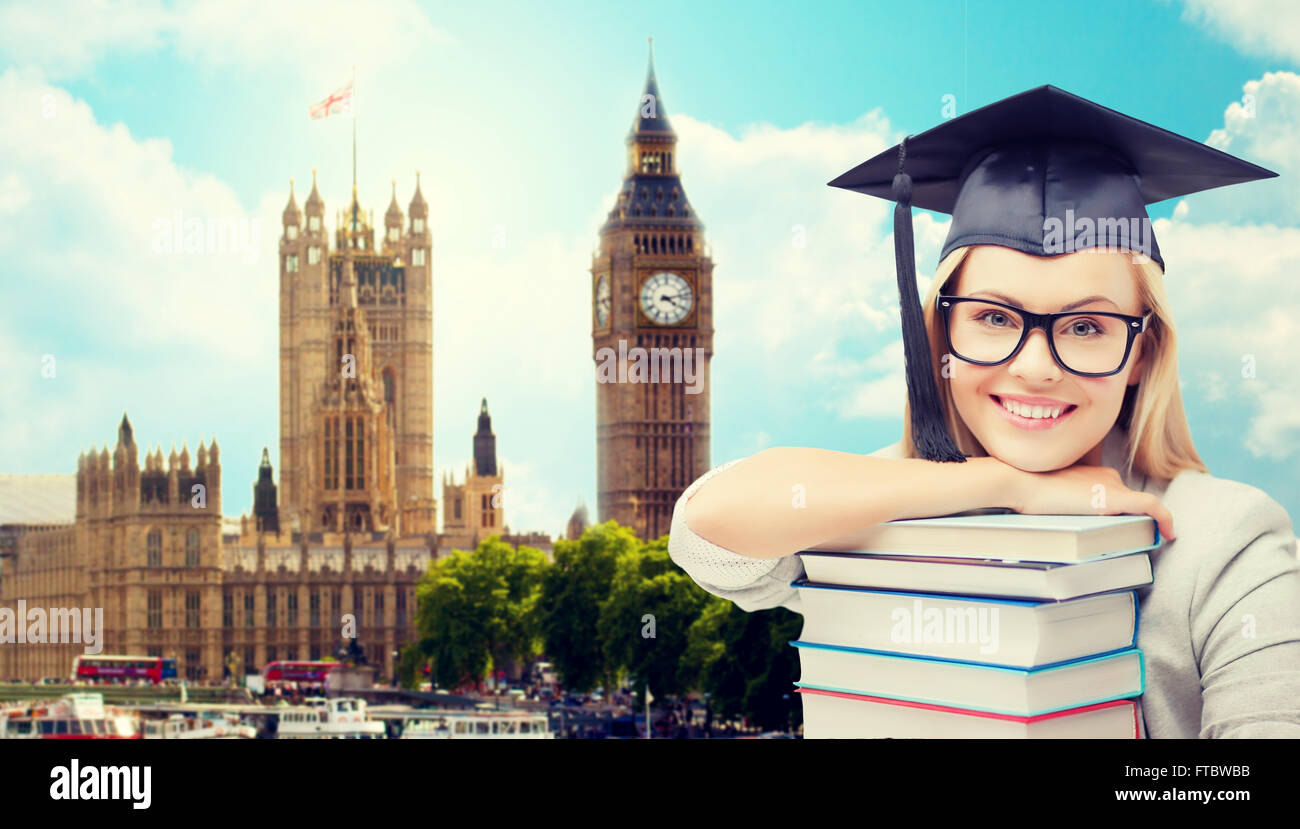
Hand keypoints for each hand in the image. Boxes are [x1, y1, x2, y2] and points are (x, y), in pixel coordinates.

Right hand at [1005, 462, 1175, 541]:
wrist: (1020, 483)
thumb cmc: (1025, 493)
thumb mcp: (1045, 498)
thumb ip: (1060, 506)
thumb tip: (1062, 533)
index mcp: (1090, 474)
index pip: (1111, 496)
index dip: (1117, 514)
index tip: (1116, 530)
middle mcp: (1105, 476)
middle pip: (1125, 504)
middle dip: (1127, 523)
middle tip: (1125, 543)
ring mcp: (1111, 486)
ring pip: (1135, 509)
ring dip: (1139, 526)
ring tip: (1141, 542)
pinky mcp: (1116, 497)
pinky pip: (1152, 507)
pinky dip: (1165, 518)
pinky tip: (1170, 534)